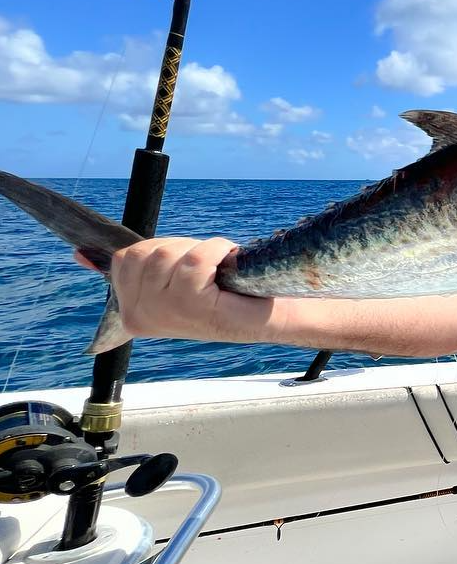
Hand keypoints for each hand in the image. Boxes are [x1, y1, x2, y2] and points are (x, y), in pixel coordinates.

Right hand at [75, 237, 273, 344]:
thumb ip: (135, 269)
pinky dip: (216, 252)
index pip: (120, 261)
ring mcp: (165, 312)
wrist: (270, 315)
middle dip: (179, 248)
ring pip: (168, 254)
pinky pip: (195, 259)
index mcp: (132, 313)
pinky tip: (227, 269)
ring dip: (199, 251)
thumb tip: (79, 254)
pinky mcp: (191, 305)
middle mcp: (142, 316)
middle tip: (204, 268)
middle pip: (146, 251)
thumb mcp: (173, 281)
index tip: (143, 261)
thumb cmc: (225, 295)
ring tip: (216, 271)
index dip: (146, 251)